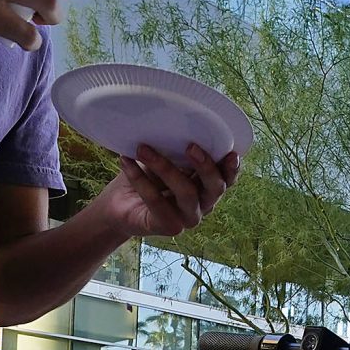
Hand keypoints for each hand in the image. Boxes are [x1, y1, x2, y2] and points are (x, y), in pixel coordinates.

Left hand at [104, 144, 240, 237]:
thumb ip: (177, 149)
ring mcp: (188, 218)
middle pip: (215, 187)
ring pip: (187, 192)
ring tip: (143, 149)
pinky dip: (140, 179)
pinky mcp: (170, 227)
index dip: (232, 168)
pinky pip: (157, 201)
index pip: (227, 178)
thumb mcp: (164, 158)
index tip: (232, 153)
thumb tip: (177, 123)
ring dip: (164, 167)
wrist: (117, 204)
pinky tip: (126, 162)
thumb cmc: (146, 176)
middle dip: (206, 166)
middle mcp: (203, 203)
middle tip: (190, 146)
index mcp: (207, 185)